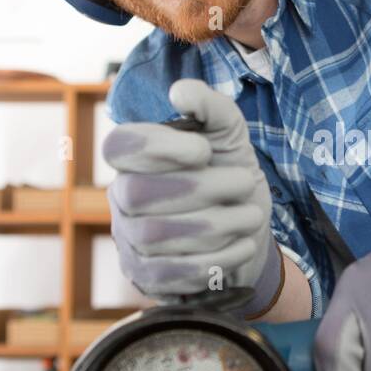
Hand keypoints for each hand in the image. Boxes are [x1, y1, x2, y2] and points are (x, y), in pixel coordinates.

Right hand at [103, 79, 281, 313]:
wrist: (247, 236)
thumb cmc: (231, 179)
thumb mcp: (231, 139)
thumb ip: (212, 108)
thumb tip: (181, 91)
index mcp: (135, 159)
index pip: (119, 146)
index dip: (157, 146)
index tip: (203, 150)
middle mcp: (122, 198)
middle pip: (139, 193)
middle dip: (200, 188)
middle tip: (243, 182)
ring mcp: (130, 241)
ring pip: (156, 235)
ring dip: (215, 224)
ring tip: (250, 215)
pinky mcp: (147, 278)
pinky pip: (170, 272)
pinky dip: (214, 258)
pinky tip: (242, 244)